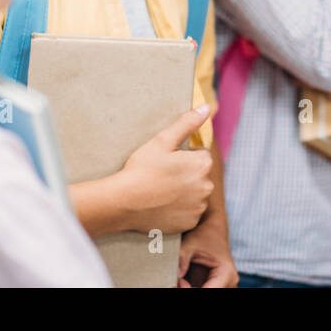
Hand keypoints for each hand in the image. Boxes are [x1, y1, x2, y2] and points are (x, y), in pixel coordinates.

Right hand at [118, 106, 214, 233]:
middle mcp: (207, 186)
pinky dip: (179, 210)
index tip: (166, 161)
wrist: (123, 202)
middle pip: (199, 175)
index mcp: (203, 163)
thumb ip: (187, 123)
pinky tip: (162, 205)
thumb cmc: (142, 169)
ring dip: (184, 192)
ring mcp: (199, 207)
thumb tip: (206, 107)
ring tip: (161, 191)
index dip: (183, 156)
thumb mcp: (163, 140)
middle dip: (186, 174)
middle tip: (162, 176)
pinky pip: (188, 212)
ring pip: (195, 194)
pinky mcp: (190, 223)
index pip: (200, 155)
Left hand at [179, 216, 237, 287]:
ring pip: (205, 292)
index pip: (209, 291)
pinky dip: (191, 287)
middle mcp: (229, 282)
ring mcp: (224, 285)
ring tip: (181, 280)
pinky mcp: (216, 286)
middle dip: (188, 289)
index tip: (180, 281)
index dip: (191, 290)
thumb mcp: (190, 244)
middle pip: (208, 293)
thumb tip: (177, 276)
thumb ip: (182, 259)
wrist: (212, 230)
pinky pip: (204, 289)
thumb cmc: (203, 235)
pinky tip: (183, 282)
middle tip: (178, 281)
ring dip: (190, 288)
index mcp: (226, 273)